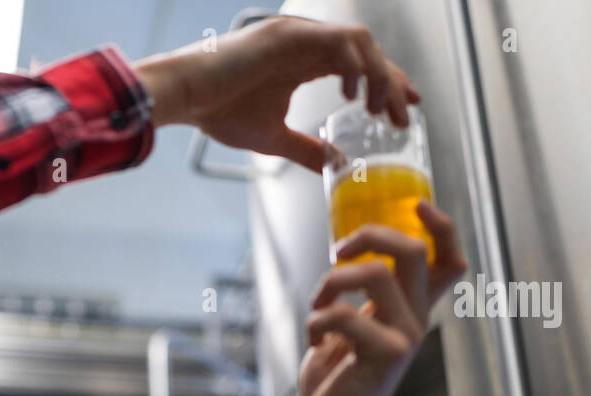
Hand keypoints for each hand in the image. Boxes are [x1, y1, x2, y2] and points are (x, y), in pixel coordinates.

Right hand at [134, 16, 419, 170]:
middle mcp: (308, 44)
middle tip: (403, 114)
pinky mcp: (291, 35)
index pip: (360, 67)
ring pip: (361, 43)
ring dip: (378, 74)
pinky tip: (351, 95)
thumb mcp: (274, 139)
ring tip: (376, 108)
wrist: (186, 97)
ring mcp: (300, 35)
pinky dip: (353, 66)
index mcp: (305, 62)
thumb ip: (307, 150)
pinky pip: (339, 42)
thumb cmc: (219, 112)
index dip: (387, 85)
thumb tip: (334, 166)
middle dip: (392, 83)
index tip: (404, 110)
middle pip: (369, 54)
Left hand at [293, 202, 467, 395]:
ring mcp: (404, 339)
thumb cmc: (336, 378)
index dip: (443, 229)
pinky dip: (316, 320)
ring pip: (372, 274)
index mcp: (412, 311)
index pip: (449, 263)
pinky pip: (343, 313)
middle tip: (337, 250)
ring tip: (316, 306)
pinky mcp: (383, 356)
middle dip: (369, 235)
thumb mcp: (351, 328)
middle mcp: (416, 321)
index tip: (418, 203)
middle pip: (413, 252)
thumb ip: (361, 298)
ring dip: (329, 282)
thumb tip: (351, 252)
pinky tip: (314, 340)